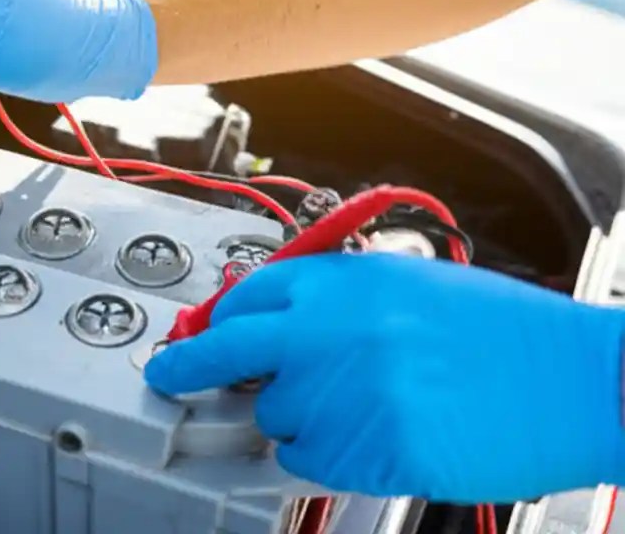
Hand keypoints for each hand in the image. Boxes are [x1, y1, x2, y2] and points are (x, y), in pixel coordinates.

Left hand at [144, 253, 624, 503]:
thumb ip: (339, 302)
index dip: (222, 319)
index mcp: (347, 281)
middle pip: (227, 349)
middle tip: (164, 375)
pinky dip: (323, 458)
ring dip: (297, 418)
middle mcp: (333, 330)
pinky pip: (306, 460)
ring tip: (367, 408)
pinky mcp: (367, 449)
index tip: (201, 332)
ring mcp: (346, 392)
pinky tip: (374, 439)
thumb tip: (279, 325)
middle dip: (186, 364)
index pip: (249, 295)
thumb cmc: (506, 335)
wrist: (578, 380)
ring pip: (274, 414)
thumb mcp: (412, 287)